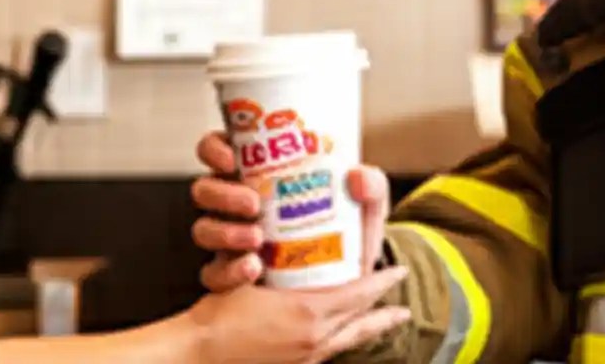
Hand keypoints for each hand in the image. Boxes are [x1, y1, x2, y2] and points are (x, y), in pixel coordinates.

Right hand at [187, 266, 410, 363]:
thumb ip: (278, 269)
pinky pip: (328, 351)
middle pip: (360, 324)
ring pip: (347, 340)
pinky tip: (335, 336)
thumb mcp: (253, 280)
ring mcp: (305, 357)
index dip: (381, 284)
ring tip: (380, 323)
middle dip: (382, 314)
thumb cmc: (220, 316)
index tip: (397, 272)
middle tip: (401, 307)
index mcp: (308, 314)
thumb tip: (289, 251)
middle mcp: (314, 339)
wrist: (202, 352)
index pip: (358, 296)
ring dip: (365, 329)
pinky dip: (340, 340)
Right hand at [191, 131, 391, 291]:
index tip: (231, 158)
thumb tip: (358, 175)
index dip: (214, 149)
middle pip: (203, 189)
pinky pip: (212, 273)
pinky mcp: (228, 276)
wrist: (346, 292)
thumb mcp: (363, 215)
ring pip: (202, 229)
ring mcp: (229, 242)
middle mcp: (236, 207)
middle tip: (253, 204)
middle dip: (222, 194)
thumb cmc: (348, 241)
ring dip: (225, 233)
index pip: (217, 150)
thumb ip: (371, 190)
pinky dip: (230, 272)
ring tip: (257, 241)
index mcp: (258, 178)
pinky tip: (253, 269)